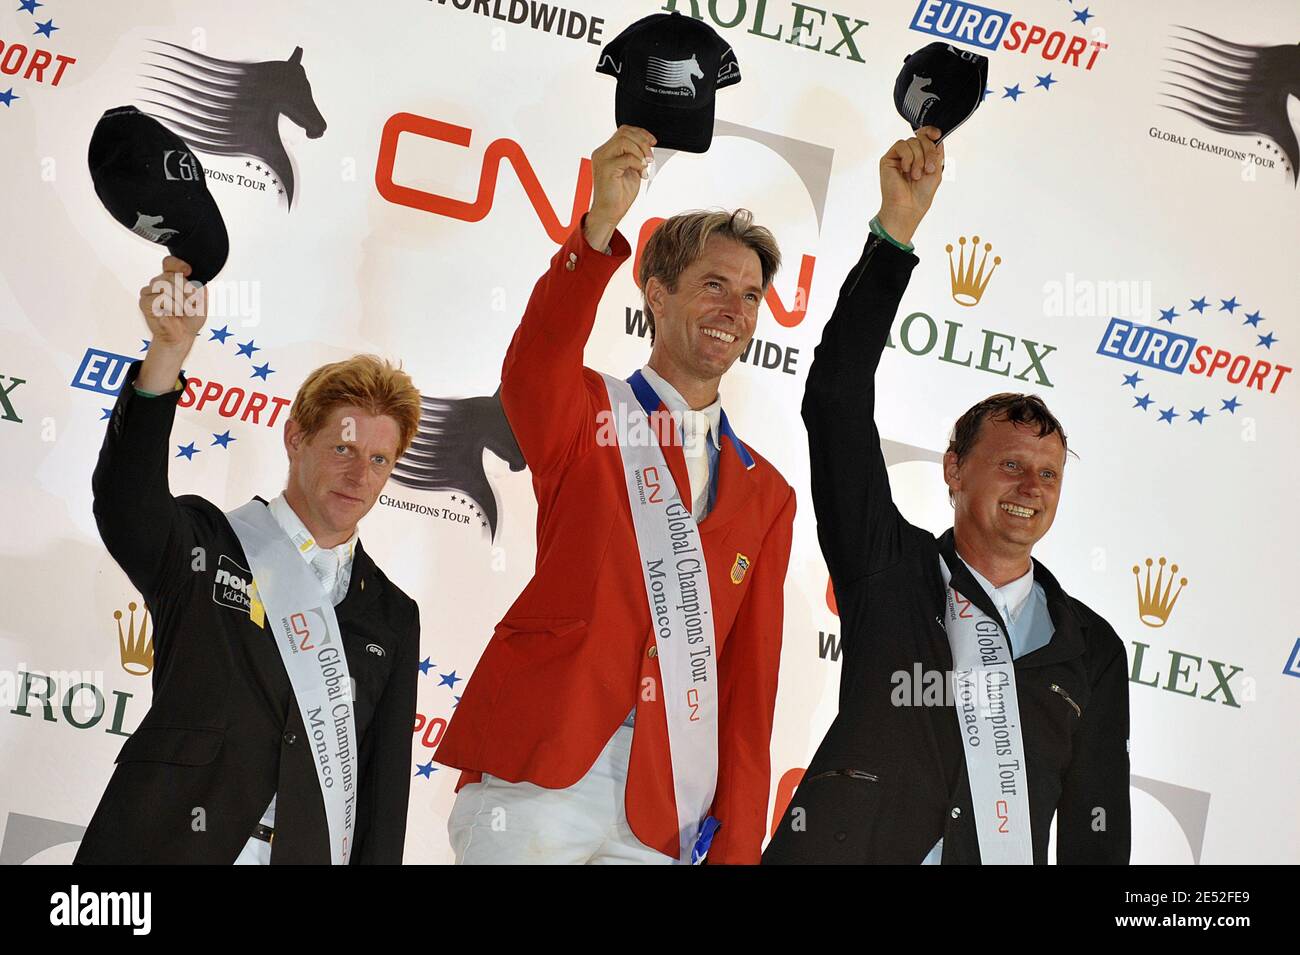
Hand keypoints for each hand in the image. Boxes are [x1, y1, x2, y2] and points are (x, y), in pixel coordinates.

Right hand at [135, 256, 205, 392]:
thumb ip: (197, 285)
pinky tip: (171, 314)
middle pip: (171, 275)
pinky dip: (171, 307)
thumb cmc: (190, 318)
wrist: (182, 336)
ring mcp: (150, 292)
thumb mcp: (201, 300)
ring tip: (181, 311)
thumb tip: (190, 276)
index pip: (169, 263)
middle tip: (188, 305)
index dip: (178, 264)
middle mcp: (159, 283)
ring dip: (179, 301)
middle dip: (185, 291)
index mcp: (172, 280)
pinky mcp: (144, 302)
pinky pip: (160, 297)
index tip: (188, 271)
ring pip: (165, 285)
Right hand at [584, 125, 655, 249]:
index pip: (623, 131)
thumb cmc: (619, 194)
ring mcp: (602, 159)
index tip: (652, 142)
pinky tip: (641, 174)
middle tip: (650, 158)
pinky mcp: (606, 168)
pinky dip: (638, 164)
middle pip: (624, 133)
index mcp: (606, 152)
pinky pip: (626, 157)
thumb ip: (634, 156)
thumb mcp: (630, 169)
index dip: (641, 133)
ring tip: (646, 165)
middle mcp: (602, 153)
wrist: (609, 212)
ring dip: (641, 151)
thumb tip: (647, 145)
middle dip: (643, 142)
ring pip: (624, 141)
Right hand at [875, 126, 943, 245]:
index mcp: (921, 157)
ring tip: (916, 175)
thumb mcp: (937, 169)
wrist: (908, 206)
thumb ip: (937, 151)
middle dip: (929, 152)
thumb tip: (936, 136)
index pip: (925, 136)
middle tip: (929, 169)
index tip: (937, 135)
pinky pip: (901, 146)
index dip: (930, 131)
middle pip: (921, 138)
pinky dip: (908, 157)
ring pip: (912, 141)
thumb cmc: (921, 194)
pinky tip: (906, 170)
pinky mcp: (888, 159)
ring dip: (919, 159)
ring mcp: (898, 157)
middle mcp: (909, 155)